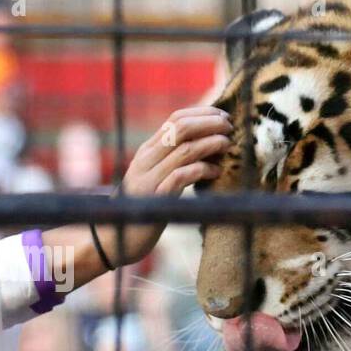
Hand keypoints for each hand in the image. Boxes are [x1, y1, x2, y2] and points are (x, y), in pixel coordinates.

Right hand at [97, 106, 230, 266]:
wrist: (121, 237)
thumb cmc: (147, 205)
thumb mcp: (157, 176)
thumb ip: (175, 158)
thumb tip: (209, 142)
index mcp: (148, 150)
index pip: (175, 118)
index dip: (202, 113)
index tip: (223, 116)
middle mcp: (146, 160)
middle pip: (180, 128)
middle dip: (210, 123)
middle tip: (230, 128)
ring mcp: (149, 178)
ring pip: (185, 149)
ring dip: (211, 143)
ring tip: (228, 145)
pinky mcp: (155, 198)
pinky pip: (181, 176)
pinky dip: (203, 170)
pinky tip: (216, 172)